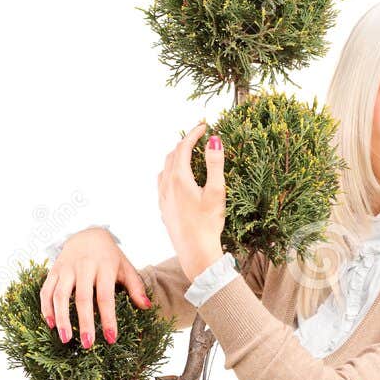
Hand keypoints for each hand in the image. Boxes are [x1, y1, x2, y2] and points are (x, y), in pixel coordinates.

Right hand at [39, 226, 151, 348]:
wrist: (87, 233)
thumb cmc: (109, 256)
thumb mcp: (125, 267)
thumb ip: (136, 287)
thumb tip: (147, 307)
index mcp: (104, 267)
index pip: (106, 297)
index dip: (108, 319)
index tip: (111, 339)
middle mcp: (84, 266)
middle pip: (82, 298)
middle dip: (84, 323)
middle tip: (87, 345)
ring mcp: (66, 268)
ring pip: (60, 295)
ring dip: (61, 319)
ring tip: (65, 339)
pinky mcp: (54, 270)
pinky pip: (47, 290)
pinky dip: (46, 308)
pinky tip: (50, 324)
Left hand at [157, 121, 225, 281]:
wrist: (195, 253)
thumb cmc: (208, 224)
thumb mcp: (216, 192)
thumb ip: (215, 164)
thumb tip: (214, 139)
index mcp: (179, 178)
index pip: (183, 147)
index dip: (194, 133)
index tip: (204, 126)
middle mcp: (166, 185)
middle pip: (172, 155)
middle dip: (185, 143)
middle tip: (198, 137)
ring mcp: (162, 198)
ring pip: (165, 169)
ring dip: (176, 157)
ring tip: (189, 154)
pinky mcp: (163, 209)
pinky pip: (162, 182)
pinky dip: (170, 172)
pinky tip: (178, 178)